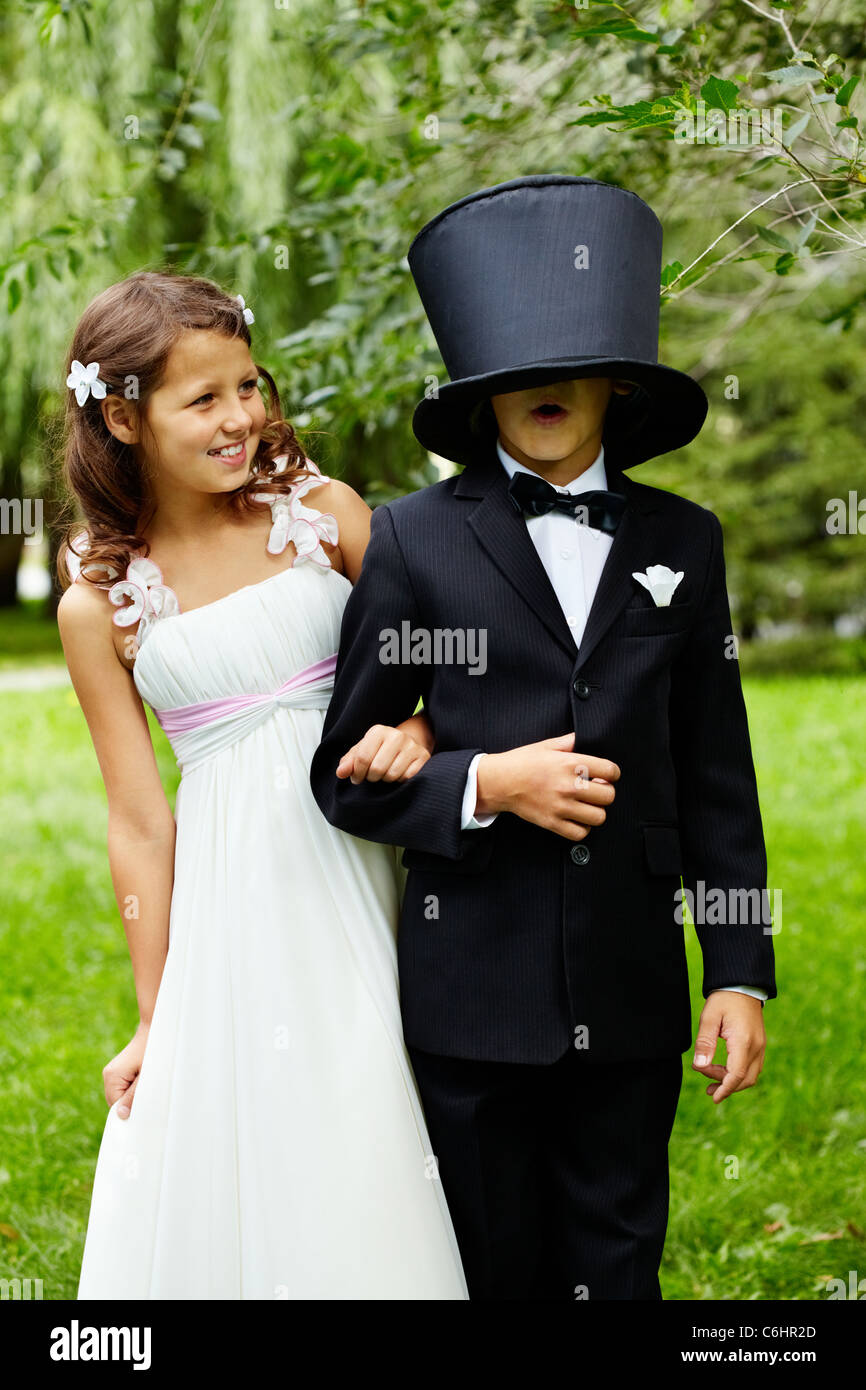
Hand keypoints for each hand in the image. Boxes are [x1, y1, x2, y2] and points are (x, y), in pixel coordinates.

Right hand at [103, 1020, 149, 1118]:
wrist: (156, 1028)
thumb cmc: (154, 1050)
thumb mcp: (147, 1076)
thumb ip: (134, 1096)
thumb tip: (121, 1115)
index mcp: (112, 1077)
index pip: (115, 1107)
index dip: (128, 1112)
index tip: (142, 1115)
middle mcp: (109, 1075)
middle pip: (117, 1102)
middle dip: (132, 1103)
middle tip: (150, 1098)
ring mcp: (113, 1072)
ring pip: (122, 1095)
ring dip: (135, 1095)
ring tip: (149, 1085)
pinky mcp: (120, 1070)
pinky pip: (126, 1087)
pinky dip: (135, 1088)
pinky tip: (147, 1081)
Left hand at [336, 722, 431, 783]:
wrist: (409, 743)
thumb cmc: (380, 750)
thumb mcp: (362, 751)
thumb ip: (349, 762)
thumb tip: (340, 773)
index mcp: (378, 731)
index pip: (362, 759)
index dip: (357, 773)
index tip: (358, 777)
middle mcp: (396, 736)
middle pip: (376, 769)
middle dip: (372, 777)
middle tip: (374, 775)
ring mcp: (412, 746)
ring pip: (392, 775)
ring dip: (387, 780)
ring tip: (387, 772)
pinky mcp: (423, 757)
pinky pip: (407, 778)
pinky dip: (401, 780)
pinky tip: (400, 773)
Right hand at [475, 732, 618, 838]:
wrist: (499, 782)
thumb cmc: (522, 762)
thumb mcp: (546, 745)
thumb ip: (569, 741)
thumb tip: (584, 737)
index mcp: (570, 763)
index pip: (610, 771)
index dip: (612, 773)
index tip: (606, 775)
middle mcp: (568, 786)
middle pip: (609, 796)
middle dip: (606, 792)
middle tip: (596, 790)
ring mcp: (561, 807)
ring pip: (598, 817)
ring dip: (596, 811)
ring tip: (588, 805)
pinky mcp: (552, 823)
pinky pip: (580, 833)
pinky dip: (582, 828)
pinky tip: (577, 818)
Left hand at [692, 992, 765, 1102]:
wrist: (742, 985)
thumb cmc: (724, 1000)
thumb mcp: (709, 1018)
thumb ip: (705, 1043)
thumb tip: (699, 1066)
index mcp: (744, 1041)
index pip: (736, 1074)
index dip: (725, 1088)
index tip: (713, 1097)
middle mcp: (756, 1047)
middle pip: (744, 1079)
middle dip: (725, 1086)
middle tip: (707, 1086)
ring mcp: (761, 1046)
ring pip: (750, 1075)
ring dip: (733, 1082)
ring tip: (713, 1084)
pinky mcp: (760, 1044)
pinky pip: (753, 1067)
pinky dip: (739, 1074)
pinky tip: (725, 1072)